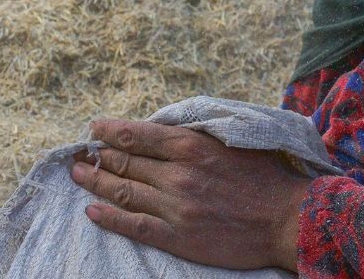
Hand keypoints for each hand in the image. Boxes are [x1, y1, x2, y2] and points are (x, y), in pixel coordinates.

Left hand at [69, 118, 310, 271]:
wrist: (286, 219)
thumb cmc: (264, 175)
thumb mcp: (229, 140)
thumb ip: (193, 134)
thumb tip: (160, 128)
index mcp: (190, 146)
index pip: (137, 134)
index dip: (110, 131)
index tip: (94, 128)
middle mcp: (178, 174)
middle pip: (125, 162)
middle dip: (97, 156)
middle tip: (79, 153)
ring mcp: (175, 207)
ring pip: (123, 191)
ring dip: (94, 181)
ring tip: (77, 174)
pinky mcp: (178, 236)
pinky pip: (134, 225)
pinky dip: (109, 217)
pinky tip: (92, 211)